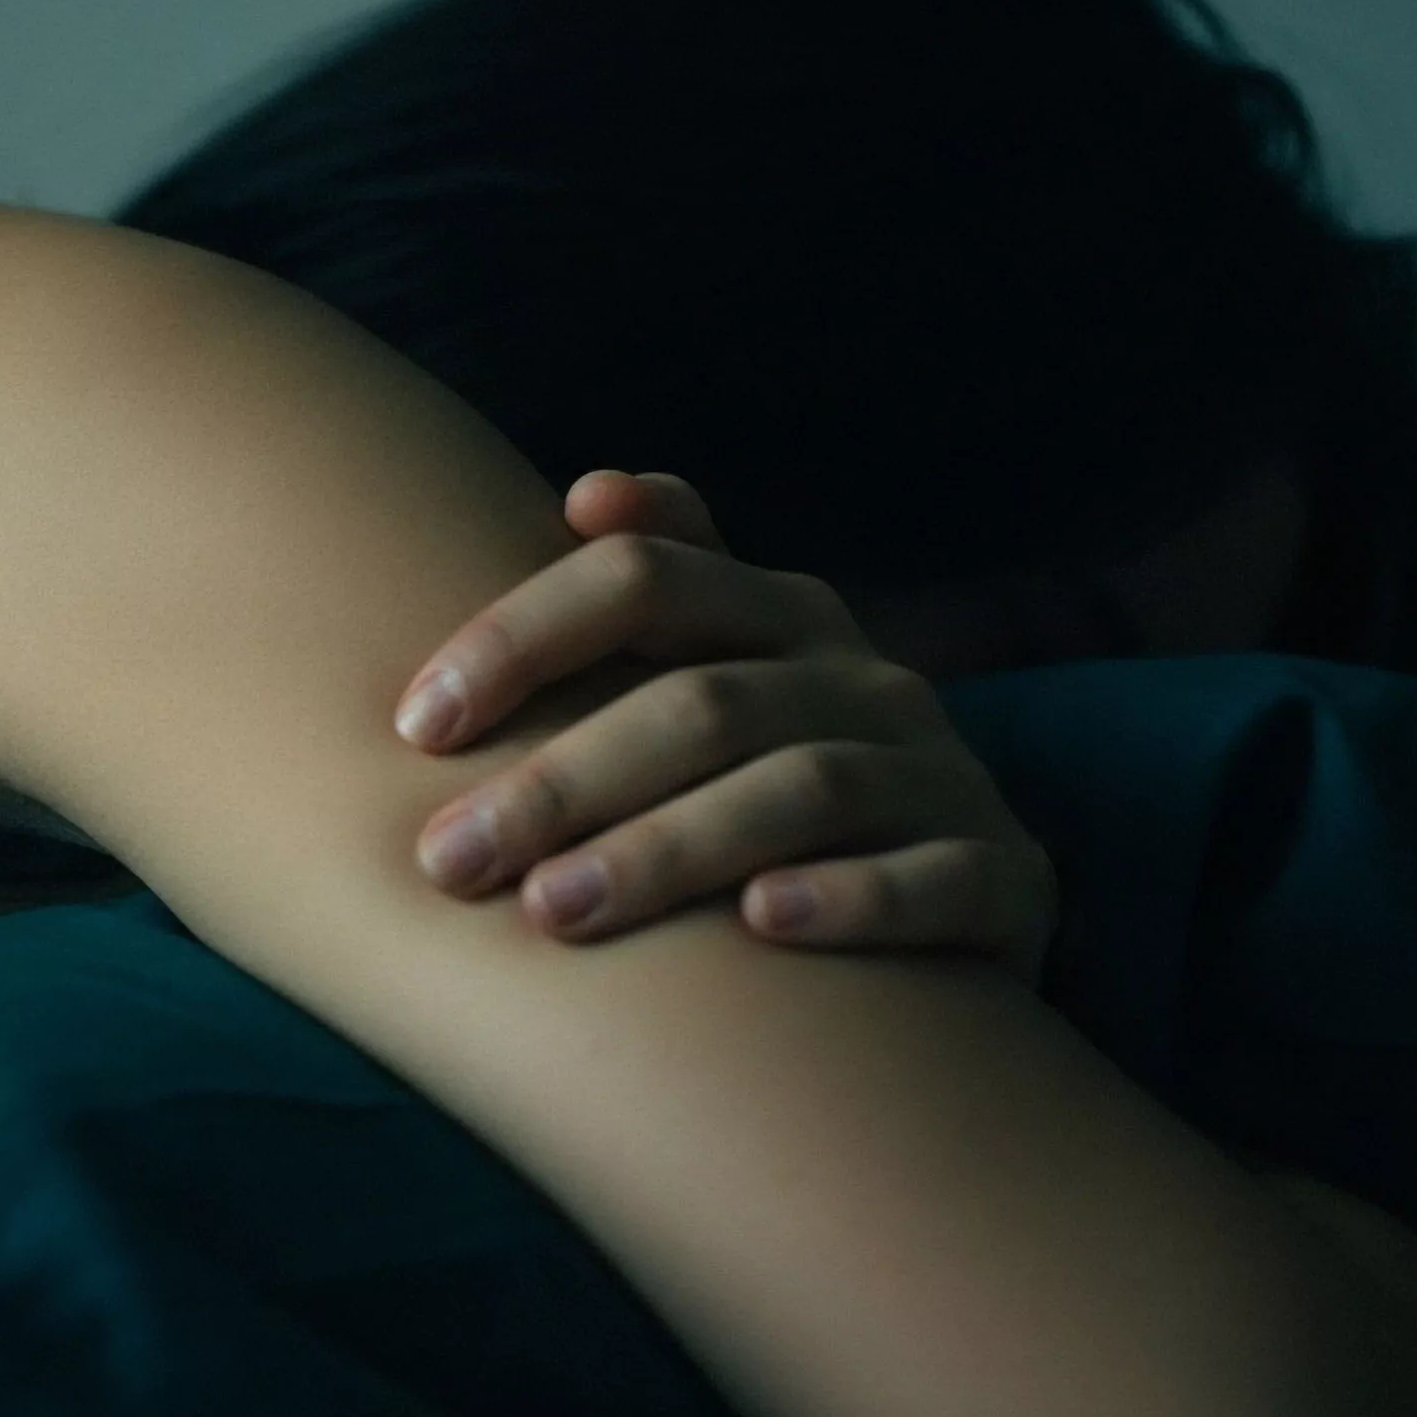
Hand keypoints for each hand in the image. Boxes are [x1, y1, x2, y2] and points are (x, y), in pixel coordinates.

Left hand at [394, 470, 1057, 978]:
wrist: (960, 903)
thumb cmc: (774, 783)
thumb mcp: (722, 673)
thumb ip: (652, 588)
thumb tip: (590, 491)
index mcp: (779, 613)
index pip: (642, 579)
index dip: (521, 636)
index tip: (413, 725)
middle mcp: (864, 676)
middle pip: (701, 703)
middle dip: (563, 780)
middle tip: (447, 860)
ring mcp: (940, 774)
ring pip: (800, 792)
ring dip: (669, 849)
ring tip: (555, 909)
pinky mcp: (1004, 874)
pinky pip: (933, 879)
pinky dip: (849, 897)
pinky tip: (760, 925)